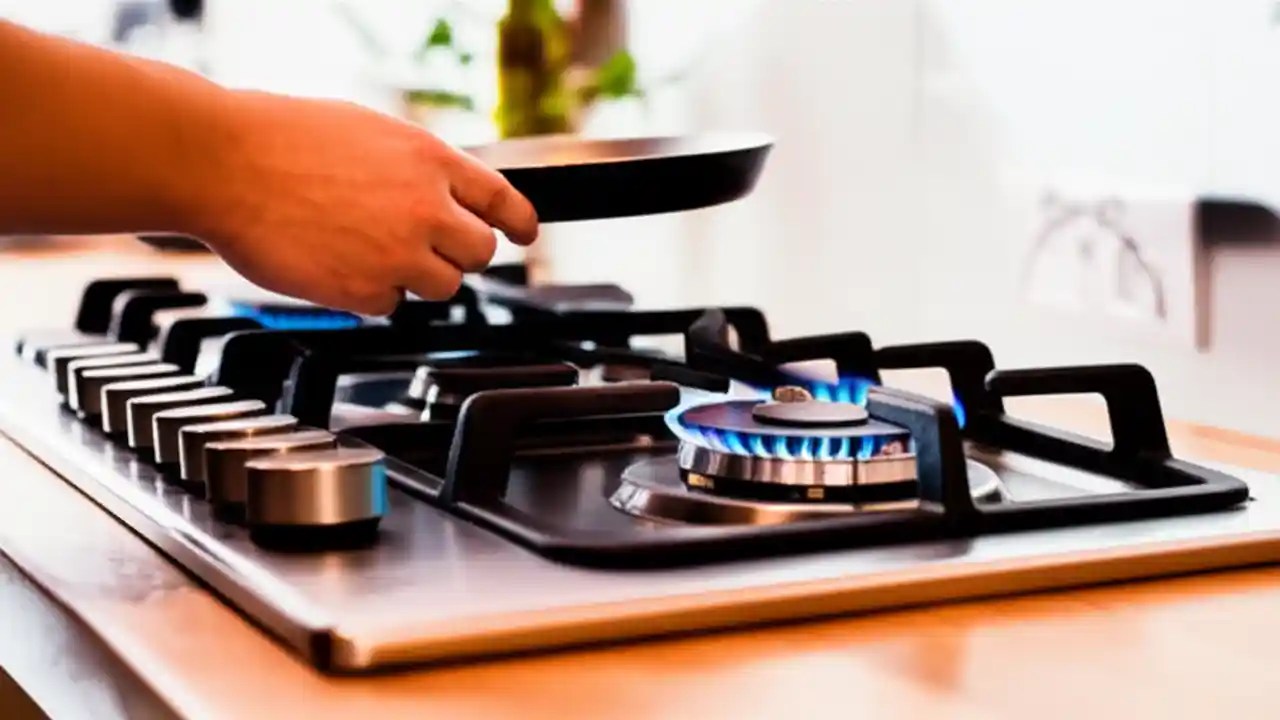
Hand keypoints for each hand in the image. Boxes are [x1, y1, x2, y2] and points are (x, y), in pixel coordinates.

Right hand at [193, 90, 537, 314]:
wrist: (225, 163)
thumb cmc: (282, 139)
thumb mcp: (371, 131)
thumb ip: (417, 166)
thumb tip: (445, 192)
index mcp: (431, 160)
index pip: (504, 201)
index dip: (518, 222)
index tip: (523, 233)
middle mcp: (426, 208)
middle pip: (480, 253)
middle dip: (457, 253)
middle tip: (421, 245)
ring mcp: (399, 254)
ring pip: (442, 287)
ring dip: (414, 276)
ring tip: (365, 248)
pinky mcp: (366, 291)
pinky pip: (390, 306)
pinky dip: (369, 294)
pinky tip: (337, 263)